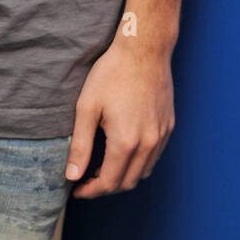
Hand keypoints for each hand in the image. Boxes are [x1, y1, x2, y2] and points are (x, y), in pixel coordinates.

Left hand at [65, 38, 174, 197]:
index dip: (91, 191)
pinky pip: (154, 156)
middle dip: (105, 186)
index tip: (77, 189)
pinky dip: (139, 163)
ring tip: (103, 167)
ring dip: (123, 176)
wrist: (144, 49)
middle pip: (127, 182)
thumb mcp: (87, 107)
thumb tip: (72, 176)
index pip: (109, 183)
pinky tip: (124, 150)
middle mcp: (147, 144)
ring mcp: (161, 135)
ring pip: (143, 172)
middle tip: (86, 179)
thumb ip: (80, 145)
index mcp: (125, 141)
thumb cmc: (112, 73)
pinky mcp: (168, 126)